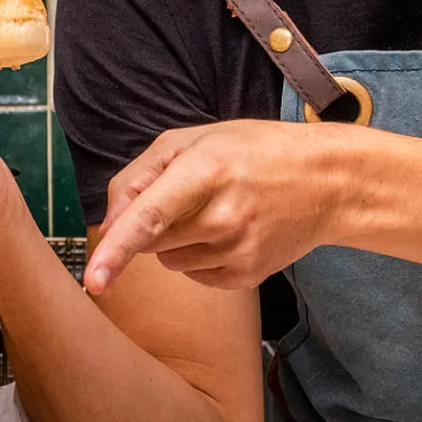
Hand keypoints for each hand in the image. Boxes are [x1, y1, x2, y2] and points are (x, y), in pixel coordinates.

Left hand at [89, 120, 345, 293]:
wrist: (328, 183)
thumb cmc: (254, 152)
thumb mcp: (192, 140)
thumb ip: (138, 175)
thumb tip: (109, 222)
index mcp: (207, 171)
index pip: (151, 216)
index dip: (117, 248)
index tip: (93, 280)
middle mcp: (225, 216)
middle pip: (151, 241)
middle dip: (153, 222)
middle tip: (191, 195)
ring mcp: (239, 250)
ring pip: (168, 261)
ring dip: (175, 241)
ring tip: (216, 211)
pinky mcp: (247, 276)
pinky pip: (193, 275)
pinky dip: (198, 256)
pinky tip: (228, 232)